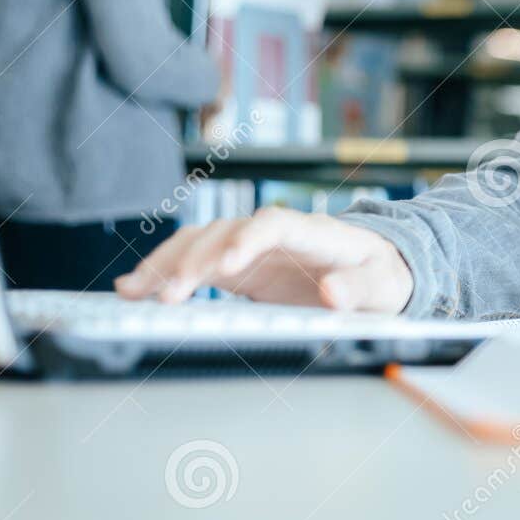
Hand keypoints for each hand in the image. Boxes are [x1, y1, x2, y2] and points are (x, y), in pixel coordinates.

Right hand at [115, 208, 413, 312]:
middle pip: (226, 232)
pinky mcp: (237, 267)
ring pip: (201, 242)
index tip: (227, 264)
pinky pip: (194, 261)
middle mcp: (275, 233)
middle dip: (194, 260)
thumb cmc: (381, 275)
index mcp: (315, 233)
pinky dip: (164, 271)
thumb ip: (359, 290)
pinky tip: (135, 288)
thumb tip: (332, 294)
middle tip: (169, 294)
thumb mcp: (384, 287)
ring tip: (135, 290)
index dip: (248, 240)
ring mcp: (252, 247)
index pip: (274, 225)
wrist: (376, 269)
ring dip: (167, 263)